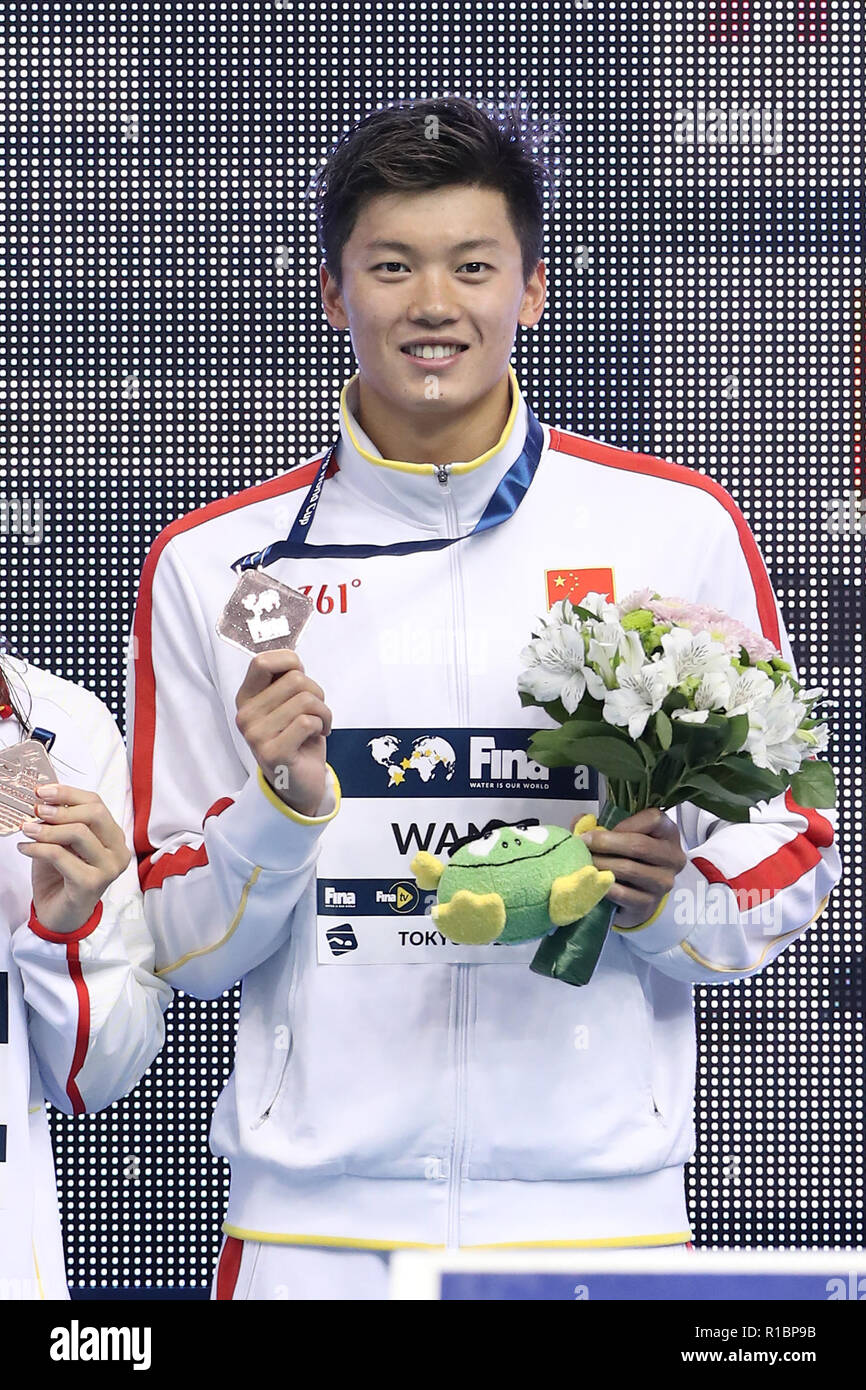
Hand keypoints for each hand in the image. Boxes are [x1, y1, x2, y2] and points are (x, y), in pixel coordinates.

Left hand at [17, 785, 131, 933]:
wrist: (60, 915)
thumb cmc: (62, 877)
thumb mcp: (62, 843)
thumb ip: (60, 823)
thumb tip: (43, 800)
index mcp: (113, 837)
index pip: (97, 803)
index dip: (68, 793)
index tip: (42, 792)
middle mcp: (117, 851)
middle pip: (94, 814)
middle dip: (61, 808)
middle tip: (36, 811)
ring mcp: (108, 868)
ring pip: (78, 833)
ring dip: (46, 829)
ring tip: (26, 830)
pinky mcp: (91, 883)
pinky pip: (60, 855)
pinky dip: (38, 848)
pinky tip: (25, 848)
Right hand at [235, 650, 331, 817]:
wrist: (298, 783)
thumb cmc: (296, 738)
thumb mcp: (286, 705)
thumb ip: (284, 682)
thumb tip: (292, 659)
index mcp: (246, 698)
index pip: (261, 662)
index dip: (290, 662)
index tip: (301, 677)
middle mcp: (246, 715)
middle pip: (295, 680)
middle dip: (317, 692)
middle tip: (317, 711)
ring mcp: (256, 736)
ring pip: (305, 700)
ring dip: (323, 711)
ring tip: (320, 724)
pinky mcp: (273, 753)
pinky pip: (307, 722)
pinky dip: (322, 725)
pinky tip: (318, 735)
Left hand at [572, 807, 686, 929]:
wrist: (635, 898)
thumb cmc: (628, 859)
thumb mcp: (621, 837)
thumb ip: (603, 825)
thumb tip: (581, 821)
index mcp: (668, 834)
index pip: (654, 819)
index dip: (624, 822)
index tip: (601, 828)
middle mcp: (672, 858)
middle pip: (640, 845)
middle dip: (605, 843)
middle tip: (583, 843)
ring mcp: (663, 883)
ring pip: (629, 869)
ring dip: (601, 863)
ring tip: (585, 861)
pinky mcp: (649, 904)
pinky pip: (621, 892)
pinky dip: (603, 884)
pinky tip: (591, 880)